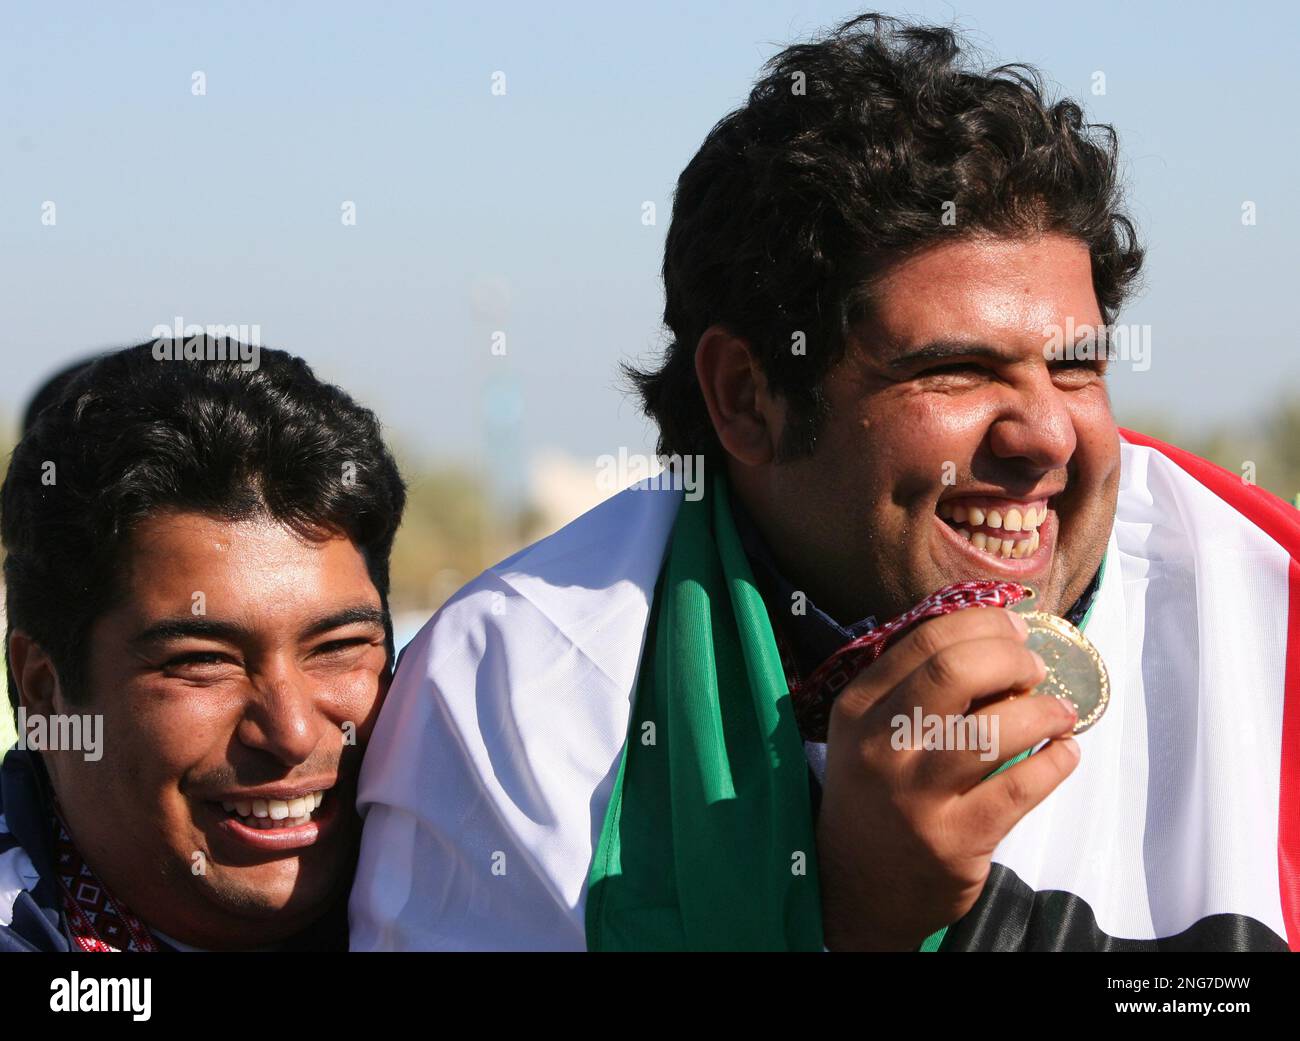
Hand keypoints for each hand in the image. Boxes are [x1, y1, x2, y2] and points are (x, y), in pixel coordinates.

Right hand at [816, 606, 1079, 950]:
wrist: (854, 890)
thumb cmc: (875, 796)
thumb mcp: (870, 735)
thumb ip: (914, 688)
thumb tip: (995, 640)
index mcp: (858, 708)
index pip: (924, 640)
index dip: (983, 623)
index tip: (1015, 630)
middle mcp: (880, 746)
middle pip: (956, 672)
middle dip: (1012, 659)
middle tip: (1036, 670)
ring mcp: (915, 795)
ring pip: (992, 730)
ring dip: (1043, 711)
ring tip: (1059, 714)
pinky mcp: (954, 840)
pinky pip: (1019, 787)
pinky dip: (1055, 762)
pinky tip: (1064, 754)